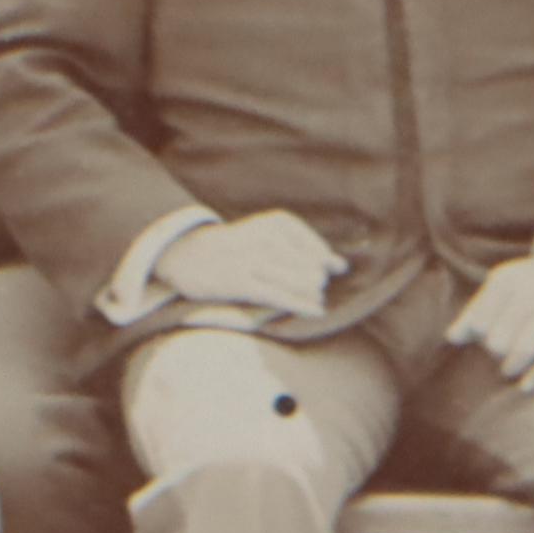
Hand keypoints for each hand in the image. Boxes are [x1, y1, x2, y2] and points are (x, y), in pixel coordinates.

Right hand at [153, 211, 342, 319]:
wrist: (191, 255)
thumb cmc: (240, 248)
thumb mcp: (270, 236)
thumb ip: (307, 249)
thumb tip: (342, 266)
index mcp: (275, 222)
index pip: (315, 248)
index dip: (323, 263)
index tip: (328, 271)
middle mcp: (265, 237)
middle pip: (310, 267)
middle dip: (316, 281)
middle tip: (315, 288)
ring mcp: (252, 259)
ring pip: (298, 282)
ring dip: (311, 295)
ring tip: (316, 300)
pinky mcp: (241, 282)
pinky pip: (280, 296)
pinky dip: (302, 305)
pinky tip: (315, 311)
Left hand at [447, 238, 533, 395]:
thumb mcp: (503, 285)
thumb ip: (476, 310)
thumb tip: (451, 339)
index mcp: (505, 281)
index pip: (478, 323)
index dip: (479, 337)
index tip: (487, 338)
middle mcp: (529, 294)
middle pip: (499, 339)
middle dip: (496, 352)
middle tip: (501, 354)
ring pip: (524, 348)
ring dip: (512, 365)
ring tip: (508, 369)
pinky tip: (526, 386)